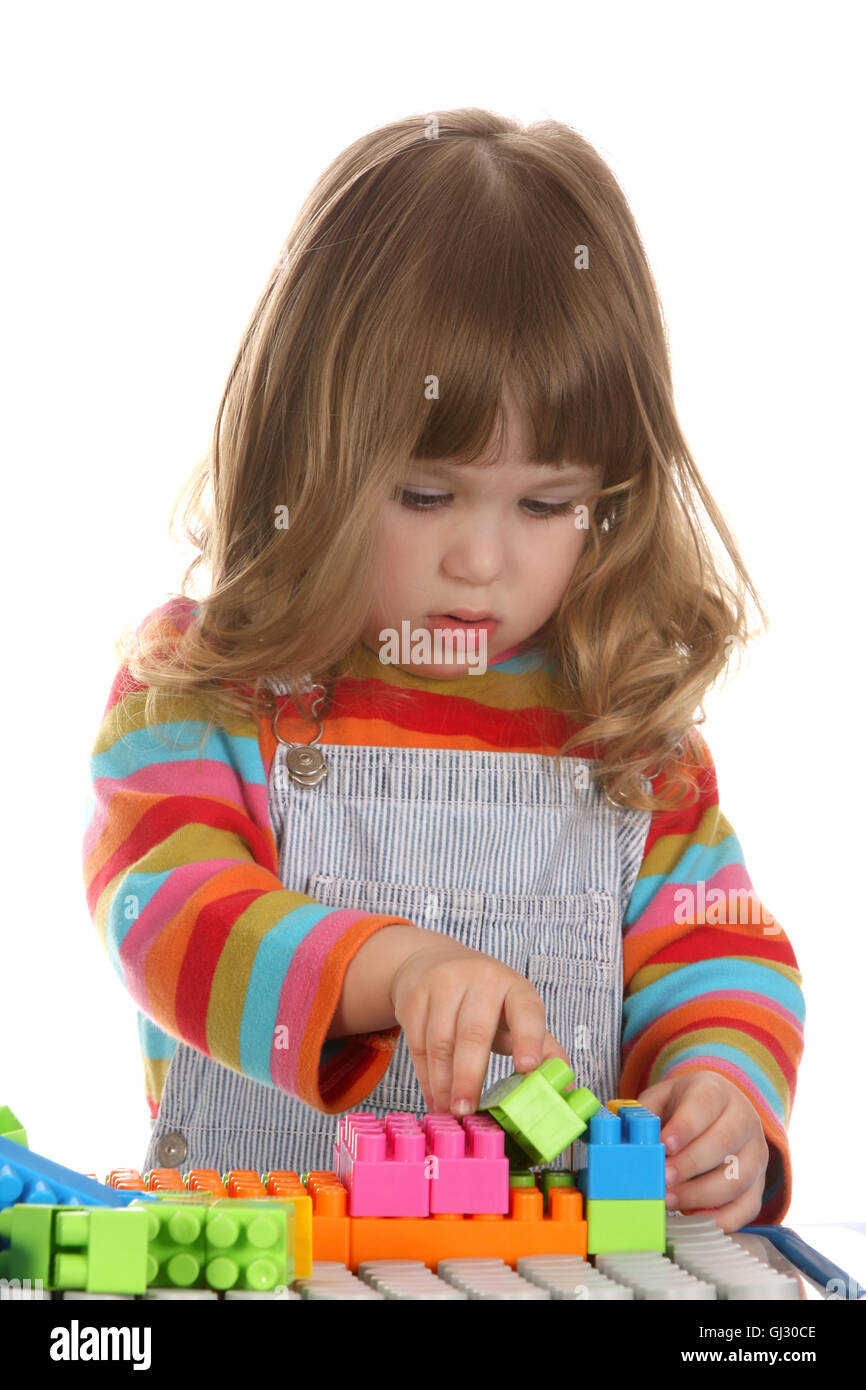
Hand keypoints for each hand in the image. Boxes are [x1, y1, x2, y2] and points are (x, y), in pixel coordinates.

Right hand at [390, 936, 570, 1115]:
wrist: (432, 961)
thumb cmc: (484, 999)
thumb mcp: (515, 1013)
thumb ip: (541, 1046)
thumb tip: (565, 1090)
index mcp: (514, 987)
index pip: (526, 1011)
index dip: (529, 1039)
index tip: (528, 1068)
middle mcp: (480, 979)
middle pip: (474, 1033)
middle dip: (470, 1076)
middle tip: (468, 1110)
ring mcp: (443, 984)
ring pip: (441, 1042)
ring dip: (444, 1084)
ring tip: (451, 1111)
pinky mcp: (415, 996)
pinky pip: (417, 1044)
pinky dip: (426, 1077)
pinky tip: (435, 1097)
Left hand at [638, 1070, 768, 1231]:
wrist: (717, 1109)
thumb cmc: (683, 1106)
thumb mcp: (662, 1098)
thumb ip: (646, 1114)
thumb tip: (628, 1139)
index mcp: (716, 1091)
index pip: (704, 1105)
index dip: (684, 1127)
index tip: (664, 1145)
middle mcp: (744, 1119)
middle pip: (723, 1142)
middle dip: (689, 1165)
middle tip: (663, 1178)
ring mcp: (757, 1152)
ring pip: (738, 1178)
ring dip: (701, 1194)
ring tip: (671, 1199)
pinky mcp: (759, 1182)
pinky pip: (749, 1206)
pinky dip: (724, 1218)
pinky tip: (695, 1217)